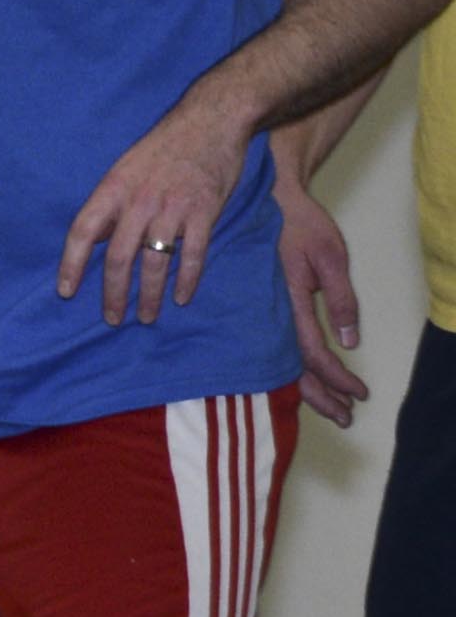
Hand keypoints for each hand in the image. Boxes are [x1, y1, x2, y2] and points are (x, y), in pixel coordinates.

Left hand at [56, 102, 246, 324]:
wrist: (211, 120)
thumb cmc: (163, 146)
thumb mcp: (125, 168)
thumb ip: (113, 204)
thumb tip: (98, 239)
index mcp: (113, 189)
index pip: (83, 232)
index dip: (71, 264)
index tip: (66, 291)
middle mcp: (139, 201)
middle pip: (119, 257)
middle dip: (113, 293)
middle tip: (111, 318)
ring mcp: (173, 208)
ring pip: (155, 262)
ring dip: (149, 295)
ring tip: (145, 317)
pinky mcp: (204, 212)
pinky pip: (194, 254)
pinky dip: (187, 280)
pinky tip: (182, 298)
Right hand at [277, 169, 372, 426]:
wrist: (264, 199)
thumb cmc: (300, 224)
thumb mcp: (330, 256)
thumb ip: (340, 299)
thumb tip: (348, 342)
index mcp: (287, 304)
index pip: (314, 354)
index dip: (337, 379)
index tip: (359, 395)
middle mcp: (268, 315)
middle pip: (292, 369)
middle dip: (321, 397)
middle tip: (345, 417)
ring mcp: (258, 313)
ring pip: (278, 362)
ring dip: (305, 389)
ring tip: (329, 407)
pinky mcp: (256, 307)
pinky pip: (270, 349)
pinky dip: (286, 370)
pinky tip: (296, 380)